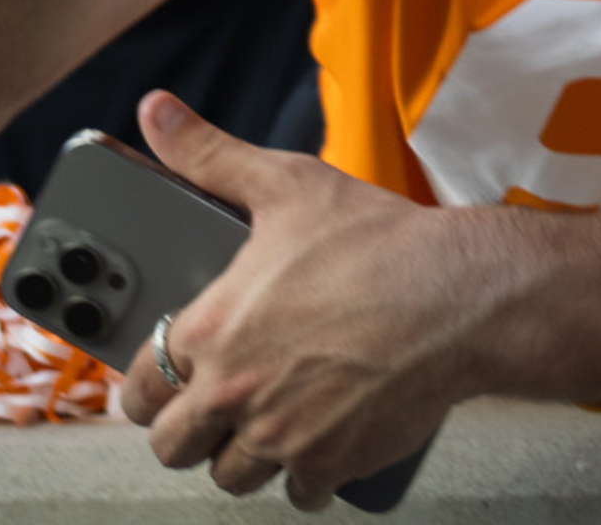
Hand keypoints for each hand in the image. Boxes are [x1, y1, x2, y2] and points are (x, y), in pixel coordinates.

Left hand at [121, 95, 482, 508]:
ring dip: (246, 452)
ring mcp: (282, 435)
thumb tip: (155, 112)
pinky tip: (323, 435)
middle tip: (217, 402)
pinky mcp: (330, 462)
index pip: (140, 385)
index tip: (166, 377)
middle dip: (190, 428)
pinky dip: (307, 472)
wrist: (460, 292)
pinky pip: (298, 491)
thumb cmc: (378, 239)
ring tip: (272, 417)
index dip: (148, 383)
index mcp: (213, 328)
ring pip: (231, 475)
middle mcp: (235, 392)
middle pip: (173, 446)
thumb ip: (210, 153)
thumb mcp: (287, 181)